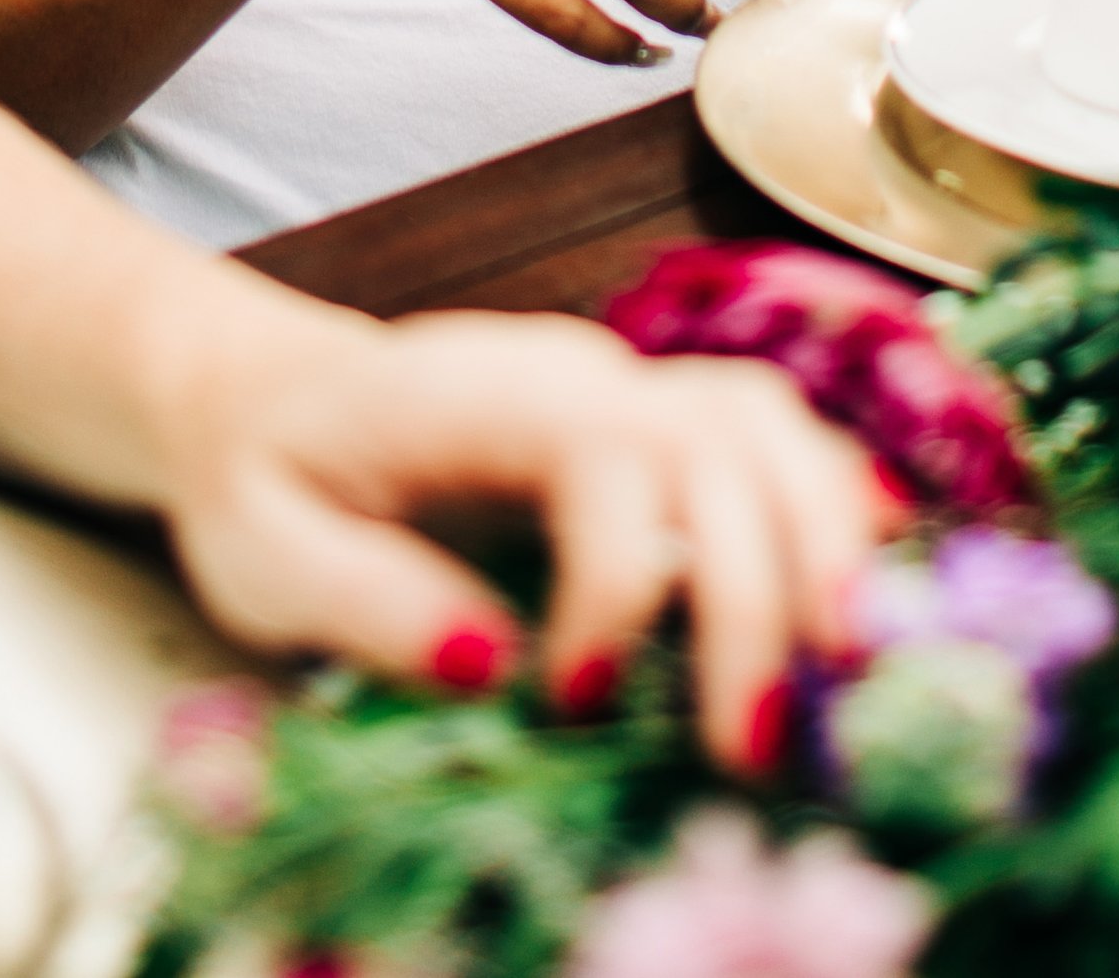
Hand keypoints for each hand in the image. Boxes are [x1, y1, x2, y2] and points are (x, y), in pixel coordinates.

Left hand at [158, 291, 894, 767]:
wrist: (267, 396)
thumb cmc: (266, 477)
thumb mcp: (260, 551)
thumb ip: (362, 601)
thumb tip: (494, 665)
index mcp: (482, 389)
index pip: (603, 452)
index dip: (621, 578)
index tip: (578, 700)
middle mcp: (578, 372)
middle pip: (720, 440)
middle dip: (763, 590)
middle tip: (755, 745)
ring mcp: (626, 389)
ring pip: (768, 426)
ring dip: (826, 543)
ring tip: (847, 673)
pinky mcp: (653, 430)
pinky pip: (770, 443)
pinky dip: (829, 509)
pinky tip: (857, 595)